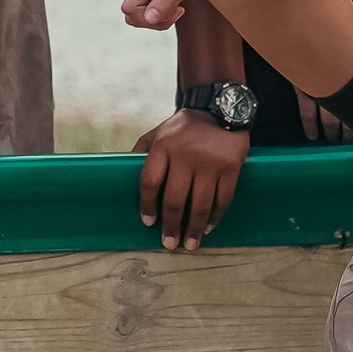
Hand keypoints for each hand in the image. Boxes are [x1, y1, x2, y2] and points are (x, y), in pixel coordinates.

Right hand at [123, 0, 195, 32]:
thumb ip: (167, 1)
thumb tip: (149, 19)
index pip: (130, 8)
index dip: (149, 19)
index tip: (174, 12)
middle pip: (131, 12)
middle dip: (154, 20)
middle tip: (178, 11)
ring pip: (136, 10)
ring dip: (156, 16)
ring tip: (176, 6)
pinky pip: (141, 4)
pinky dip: (156, 9)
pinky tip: (172, 0)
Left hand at [136, 111, 245, 250]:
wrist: (220, 107)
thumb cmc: (184, 127)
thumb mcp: (158, 133)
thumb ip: (141, 152)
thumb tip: (121, 175)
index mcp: (163, 146)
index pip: (150, 182)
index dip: (147, 205)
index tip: (149, 222)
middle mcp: (185, 154)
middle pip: (174, 199)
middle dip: (171, 226)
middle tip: (169, 243)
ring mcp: (209, 161)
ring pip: (200, 204)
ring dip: (194, 228)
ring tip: (190, 244)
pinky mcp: (230, 166)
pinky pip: (222, 198)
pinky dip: (215, 217)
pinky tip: (208, 227)